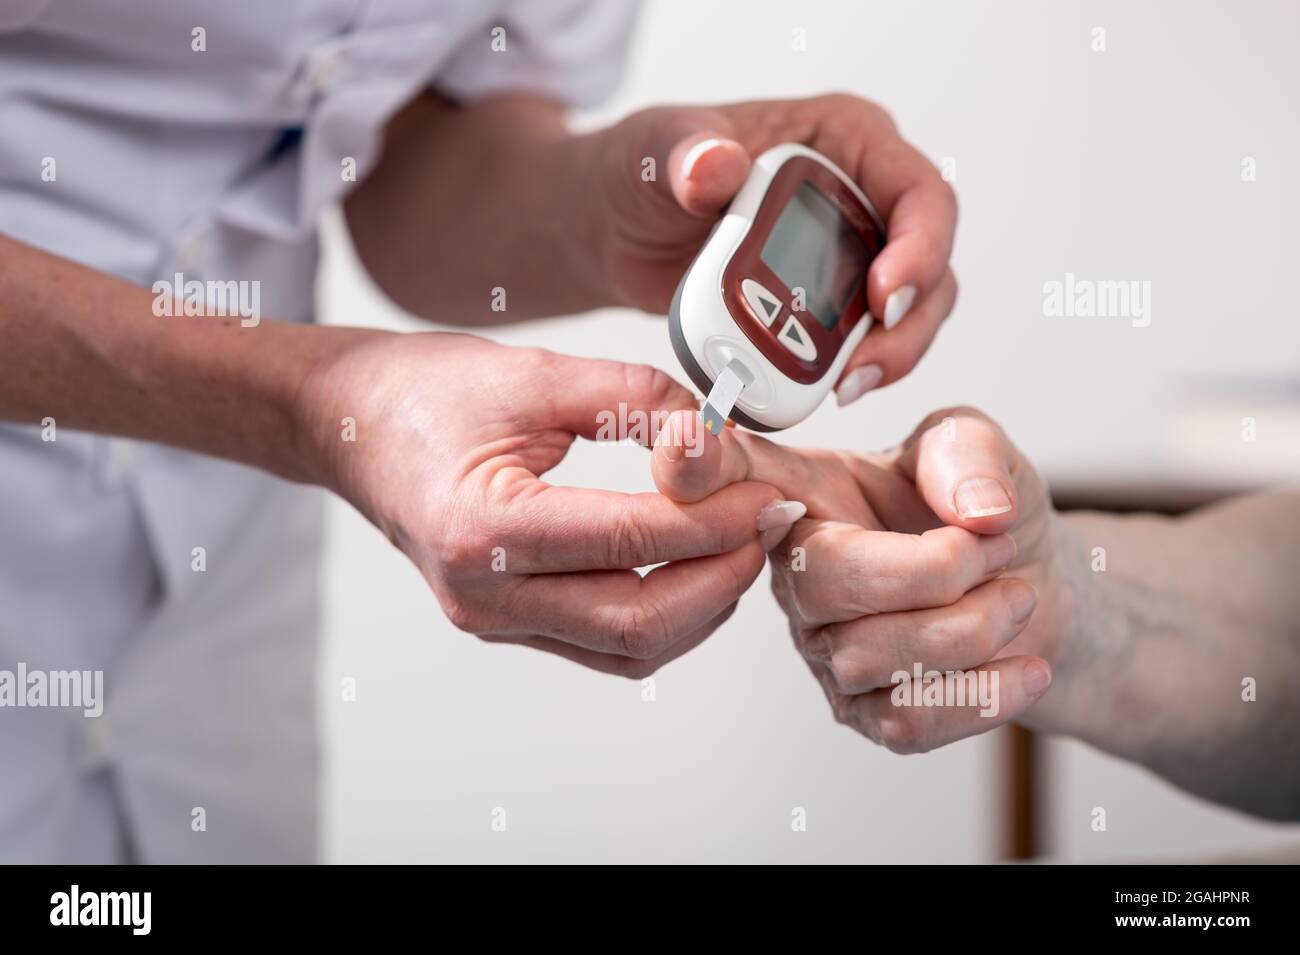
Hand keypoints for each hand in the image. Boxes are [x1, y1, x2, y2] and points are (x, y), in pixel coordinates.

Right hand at [295, 331, 803, 675]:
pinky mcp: (508, 620)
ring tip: (740, 543)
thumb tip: (718, 433)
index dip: (714, 520)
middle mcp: (485, 594)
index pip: (631, 542)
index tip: (767, 492)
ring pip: (628, 647)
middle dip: (722, 578)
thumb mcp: (534, 374)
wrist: (349, 423)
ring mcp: (494, 618)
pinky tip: (693, 567)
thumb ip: (633, 400)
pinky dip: (663, 615)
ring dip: (700, 606)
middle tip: (768, 525)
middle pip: (638, 623)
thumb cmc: (422, 393)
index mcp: (483, 530)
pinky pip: (604, 641)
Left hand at [588, 94, 958, 404]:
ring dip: (886, 357)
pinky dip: (848, 370)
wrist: (615, 229)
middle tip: (859, 371)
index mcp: (846, 139)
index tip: (884, 298)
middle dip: (908, 326)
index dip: (922, 247)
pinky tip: (817, 393)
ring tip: (838, 391)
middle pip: (929, 265)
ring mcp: (852, 253)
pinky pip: (863, 342)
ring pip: (908, 313)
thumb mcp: (657, 152)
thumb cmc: (641, 170)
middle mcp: (864, 194)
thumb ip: (685, 157)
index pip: (919, 191)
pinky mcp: (829, 303)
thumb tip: (714, 166)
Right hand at [651, 407, 1079, 750]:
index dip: (700, 463)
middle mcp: (795, 575)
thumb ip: (967, 455)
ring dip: (975, 627)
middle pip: (825, 582)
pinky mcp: (864, 712)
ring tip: (1017, 595)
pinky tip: (1025, 664)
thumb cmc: (981, 510)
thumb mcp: (977, 449)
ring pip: (873, 657)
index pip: (736, 476)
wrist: (1034, 586)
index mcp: (801, 495)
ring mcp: (823, 650)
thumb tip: (976, 512)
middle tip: (994, 546)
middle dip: (933, 570)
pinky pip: (907, 721)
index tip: (684, 439)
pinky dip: (983, 695)